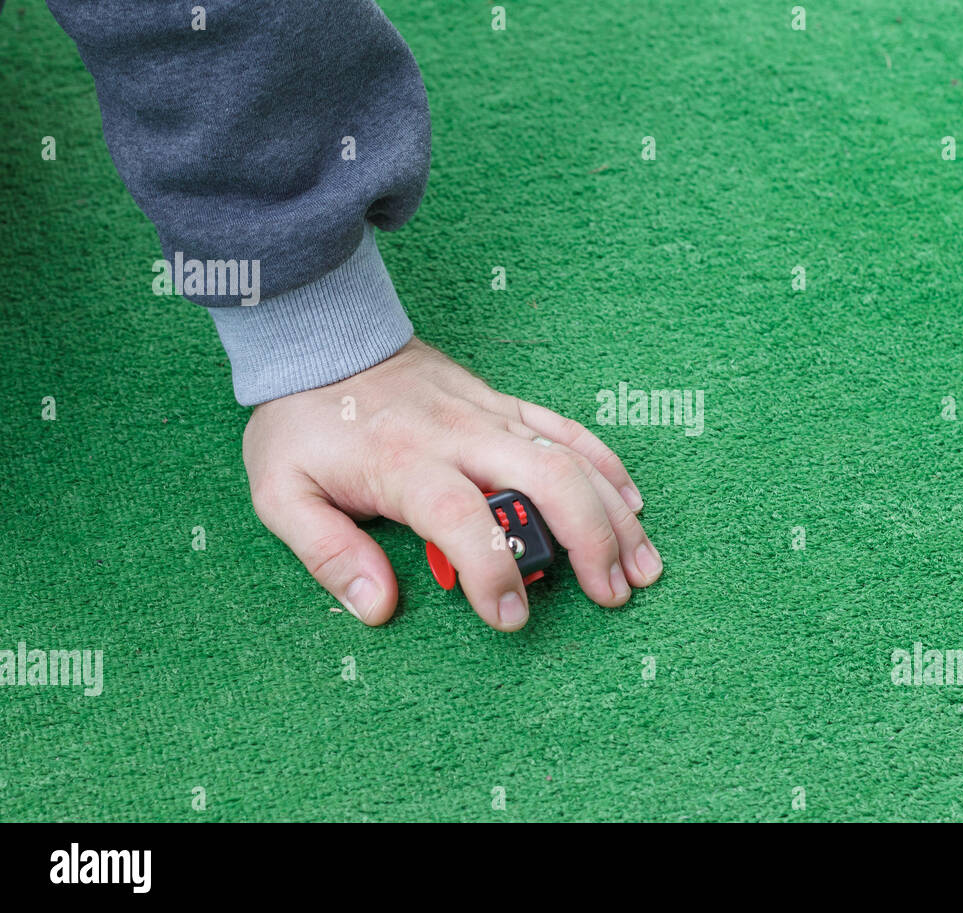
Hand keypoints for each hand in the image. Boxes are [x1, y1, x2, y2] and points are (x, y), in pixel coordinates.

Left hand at [241, 338, 661, 629]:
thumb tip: (377, 606)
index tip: (511, 616)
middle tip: (612, 594)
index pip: (464, 517)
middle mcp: (461, 436)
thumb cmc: (304, 422)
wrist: (324, 337)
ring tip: (642, 566)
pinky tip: (633, 502)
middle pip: (547, 480)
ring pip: (572, 457)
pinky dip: (608, 465)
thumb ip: (327, 552)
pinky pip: (568, 429)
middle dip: (592, 540)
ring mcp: (491, 415)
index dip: (494, 570)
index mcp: (406, 462)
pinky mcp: (505, 404)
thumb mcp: (281, 491)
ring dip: (615, 512)